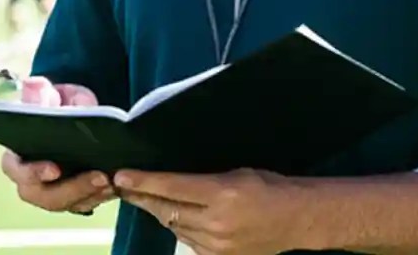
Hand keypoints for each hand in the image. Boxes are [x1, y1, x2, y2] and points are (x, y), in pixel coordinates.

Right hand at [0, 77, 116, 214]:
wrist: (76, 115)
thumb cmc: (58, 104)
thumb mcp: (52, 93)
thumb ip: (41, 92)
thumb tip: (32, 84)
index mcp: (17, 156)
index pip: (16, 170)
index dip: (32, 172)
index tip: (55, 168)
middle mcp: (31, 180)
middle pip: (45, 196)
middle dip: (73, 188)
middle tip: (99, 176)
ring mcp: (53, 191)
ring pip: (68, 203)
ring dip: (91, 194)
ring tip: (112, 180)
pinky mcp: (74, 197)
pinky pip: (85, 203)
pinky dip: (100, 196)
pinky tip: (117, 184)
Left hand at [113, 168, 301, 254]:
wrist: (295, 219)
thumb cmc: (267, 187)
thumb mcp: (235, 173)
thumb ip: (201, 180)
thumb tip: (167, 180)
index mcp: (222, 194)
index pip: (172, 187)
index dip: (144, 182)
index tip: (121, 176)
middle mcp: (217, 223)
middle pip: (167, 210)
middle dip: (142, 197)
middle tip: (124, 186)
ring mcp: (217, 245)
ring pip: (174, 227)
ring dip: (161, 212)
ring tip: (149, 197)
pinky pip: (187, 241)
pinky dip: (181, 228)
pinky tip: (179, 216)